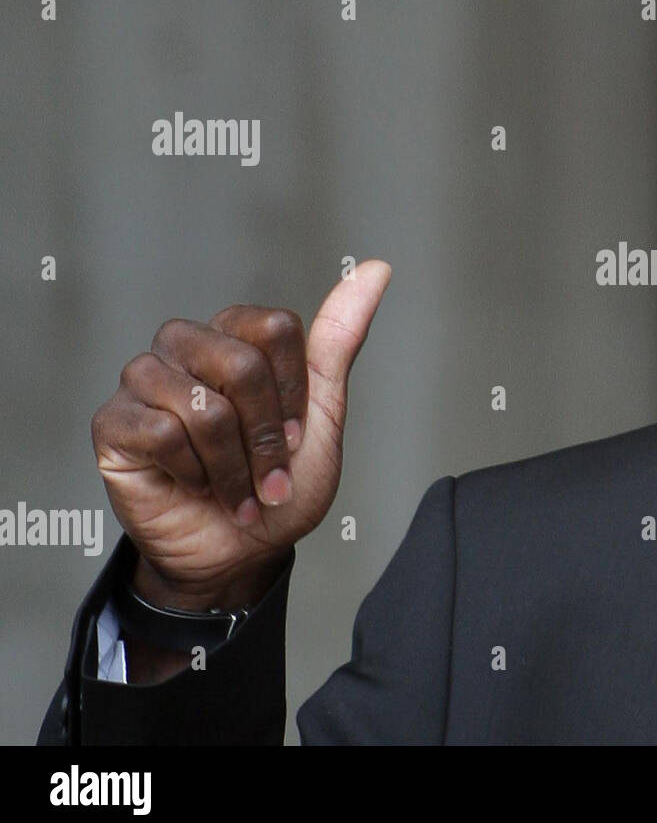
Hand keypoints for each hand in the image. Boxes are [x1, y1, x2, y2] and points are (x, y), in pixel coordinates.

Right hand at [91, 260, 391, 611]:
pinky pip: (162, 432)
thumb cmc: (279, 485)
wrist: (240, 554)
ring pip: (203, 403)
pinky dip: (193, 473)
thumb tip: (377, 269)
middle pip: (242, 364)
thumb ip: (339, 341)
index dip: (294, 393)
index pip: (275, 327)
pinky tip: (192, 486)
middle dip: (266, 435)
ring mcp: (145, 379)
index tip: (296, 436)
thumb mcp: (323, 414)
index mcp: (236, 336)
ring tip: (233, 488)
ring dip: (232, 464)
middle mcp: (187, 345)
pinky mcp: (113, 421)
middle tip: (268, 474)